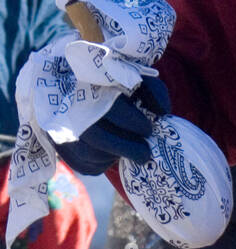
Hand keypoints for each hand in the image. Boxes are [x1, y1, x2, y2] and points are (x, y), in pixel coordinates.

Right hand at [56, 76, 170, 175]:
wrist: (86, 92)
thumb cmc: (121, 88)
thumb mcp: (139, 82)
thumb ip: (154, 93)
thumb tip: (161, 113)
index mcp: (93, 86)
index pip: (112, 107)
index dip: (133, 122)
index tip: (149, 129)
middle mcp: (72, 108)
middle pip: (97, 136)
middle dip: (127, 148)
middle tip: (145, 152)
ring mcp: (62, 129)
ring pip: (89, 153)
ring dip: (113, 155)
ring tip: (127, 149)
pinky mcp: (61, 148)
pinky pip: (84, 165)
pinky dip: (102, 164)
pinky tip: (111, 154)